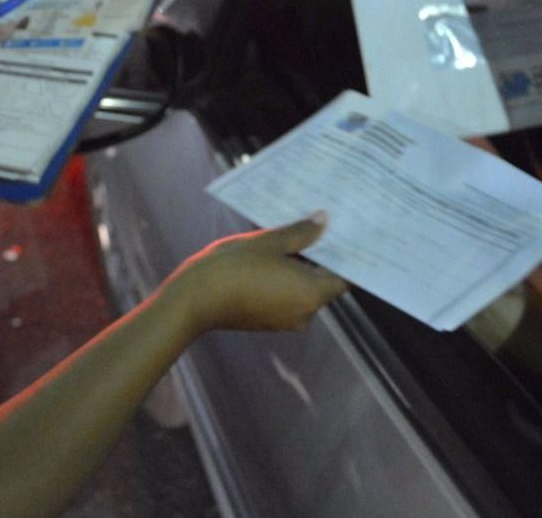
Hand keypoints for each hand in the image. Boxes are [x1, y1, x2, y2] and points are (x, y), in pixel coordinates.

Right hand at [163, 215, 347, 337]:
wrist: (194, 300)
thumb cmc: (234, 267)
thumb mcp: (270, 242)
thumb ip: (301, 233)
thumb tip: (324, 221)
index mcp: (311, 294)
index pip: (344, 277)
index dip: (347, 255)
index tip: (347, 233)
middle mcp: (304, 313)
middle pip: (324, 282)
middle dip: (322, 255)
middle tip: (323, 224)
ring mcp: (285, 320)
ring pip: (304, 289)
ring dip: (301, 266)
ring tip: (297, 234)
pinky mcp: (268, 321)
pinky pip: (287, 296)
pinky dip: (286, 279)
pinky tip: (276, 256)